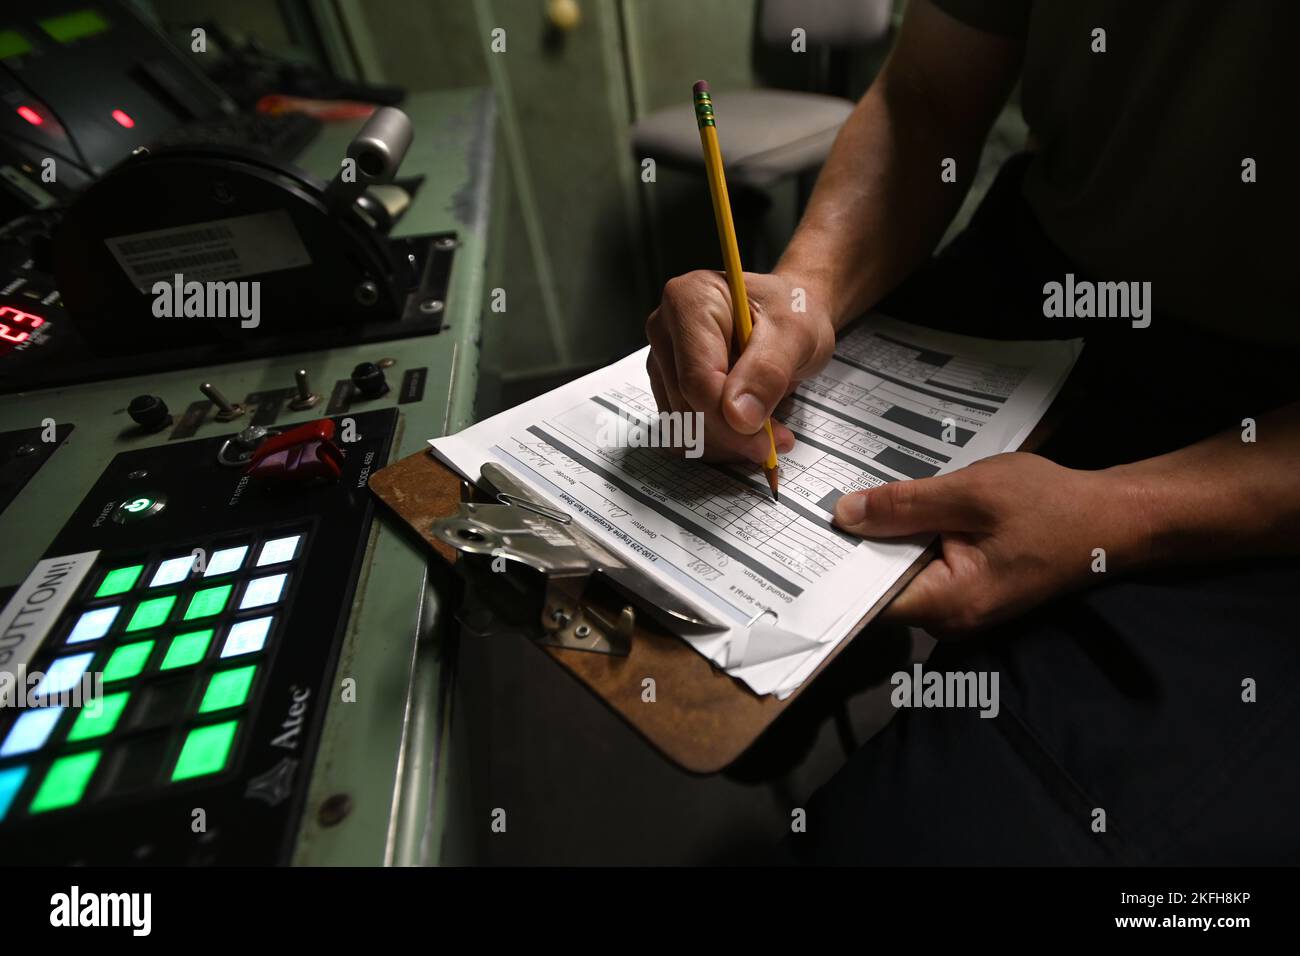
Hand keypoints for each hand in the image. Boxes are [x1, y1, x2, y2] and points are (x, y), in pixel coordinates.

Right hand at [644, 270, 836, 462]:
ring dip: (726, 443)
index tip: (765, 442)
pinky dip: (718, 443)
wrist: (791, 312)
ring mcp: (663, 362)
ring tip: (768, 429)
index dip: (729, 420)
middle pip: (685, 406)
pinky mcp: (669, 388)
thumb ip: (767, 371)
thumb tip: (739, 416)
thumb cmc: (792, 309)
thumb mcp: (795, 333)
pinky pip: (684, 433)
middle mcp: (665, 330)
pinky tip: (747, 429)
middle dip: (733, 434)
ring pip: (681, 427)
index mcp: (688, 300)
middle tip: (777, 438)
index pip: (696, 379)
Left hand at [832, 454, 1150, 634]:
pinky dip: (909, 540)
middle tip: (813, 509)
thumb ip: (906, 507)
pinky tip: (892, 508)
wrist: (1113, 518)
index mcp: (948, 604)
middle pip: (881, 588)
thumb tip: (844, 516)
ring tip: (842, 502)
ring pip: (903, 574)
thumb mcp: (971, 493)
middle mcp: (949, 618)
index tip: (801, 542)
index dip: (836, 570)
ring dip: (883, 541)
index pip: (870, 600)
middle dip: (855, 549)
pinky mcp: (971, 588)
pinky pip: (925, 567)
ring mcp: (961, 606)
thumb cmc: (1049, 505)